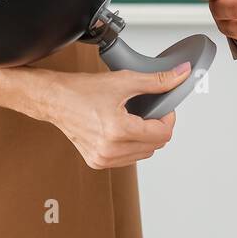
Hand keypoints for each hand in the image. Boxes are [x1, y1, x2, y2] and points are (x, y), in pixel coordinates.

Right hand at [42, 63, 187, 168]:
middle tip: (148, 110)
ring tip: (132, 119)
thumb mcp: (125, 81)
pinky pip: (128, 158)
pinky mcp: (97, 162)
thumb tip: (180, 75)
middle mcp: (110, 149)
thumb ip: (158, 81)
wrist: (56, 99)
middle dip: (157, 127)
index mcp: (118, 130)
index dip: (168, 119)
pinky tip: (121, 129)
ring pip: (144, 154)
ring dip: (145, 138)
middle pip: (155, 146)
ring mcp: (103, 159)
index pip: (162, 134)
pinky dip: (131, 145)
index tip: (164, 108)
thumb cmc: (83, 90)